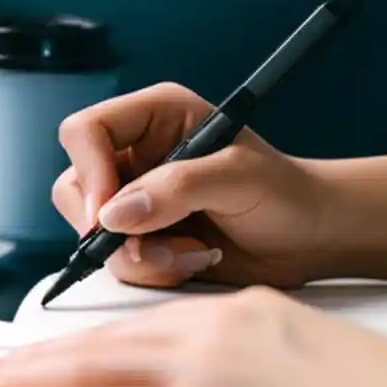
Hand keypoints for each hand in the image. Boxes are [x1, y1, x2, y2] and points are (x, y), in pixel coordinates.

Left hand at [0, 287, 386, 386]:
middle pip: (97, 348)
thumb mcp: (295, 345)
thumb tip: (191, 371)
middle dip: (33, 360)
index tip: (42, 350)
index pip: (133, 328)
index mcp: (229, 314)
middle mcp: (203, 338)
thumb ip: (234, 351)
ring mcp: (198, 378)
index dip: (79, 342)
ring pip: (88, 379)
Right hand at [52, 82, 330, 287]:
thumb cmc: (288, 194)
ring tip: (191, 252)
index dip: (88, 171)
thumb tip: (114, 214)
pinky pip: (114, 260)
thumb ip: (177, 188)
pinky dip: (150, 270)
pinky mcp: (140, 236)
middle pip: (74, 186)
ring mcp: (133, 197)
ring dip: (138, 255)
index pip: (85, 131)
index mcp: (153, 116)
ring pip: (91, 231)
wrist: (311, 239)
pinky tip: (192, 260)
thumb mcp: (239, 178)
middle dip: (109, 227)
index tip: (108, 215)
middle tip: (151, 244)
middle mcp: (135, 153)